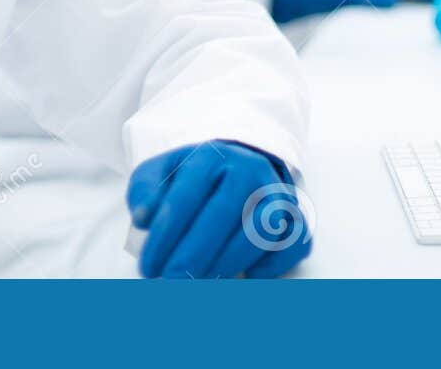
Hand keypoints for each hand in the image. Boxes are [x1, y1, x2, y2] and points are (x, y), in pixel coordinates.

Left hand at [126, 141, 310, 277]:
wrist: (237, 166)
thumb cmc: (191, 179)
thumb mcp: (160, 173)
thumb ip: (145, 192)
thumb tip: (143, 219)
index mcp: (211, 155)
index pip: (186, 196)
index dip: (165, 236)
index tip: (148, 266)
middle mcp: (250, 170)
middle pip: (224, 214)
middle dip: (195, 254)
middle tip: (172, 281)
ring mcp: (277, 193)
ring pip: (260, 231)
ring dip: (228, 263)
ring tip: (201, 284)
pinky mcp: (296, 218)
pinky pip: (294, 244)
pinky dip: (273, 265)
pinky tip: (246, 277)